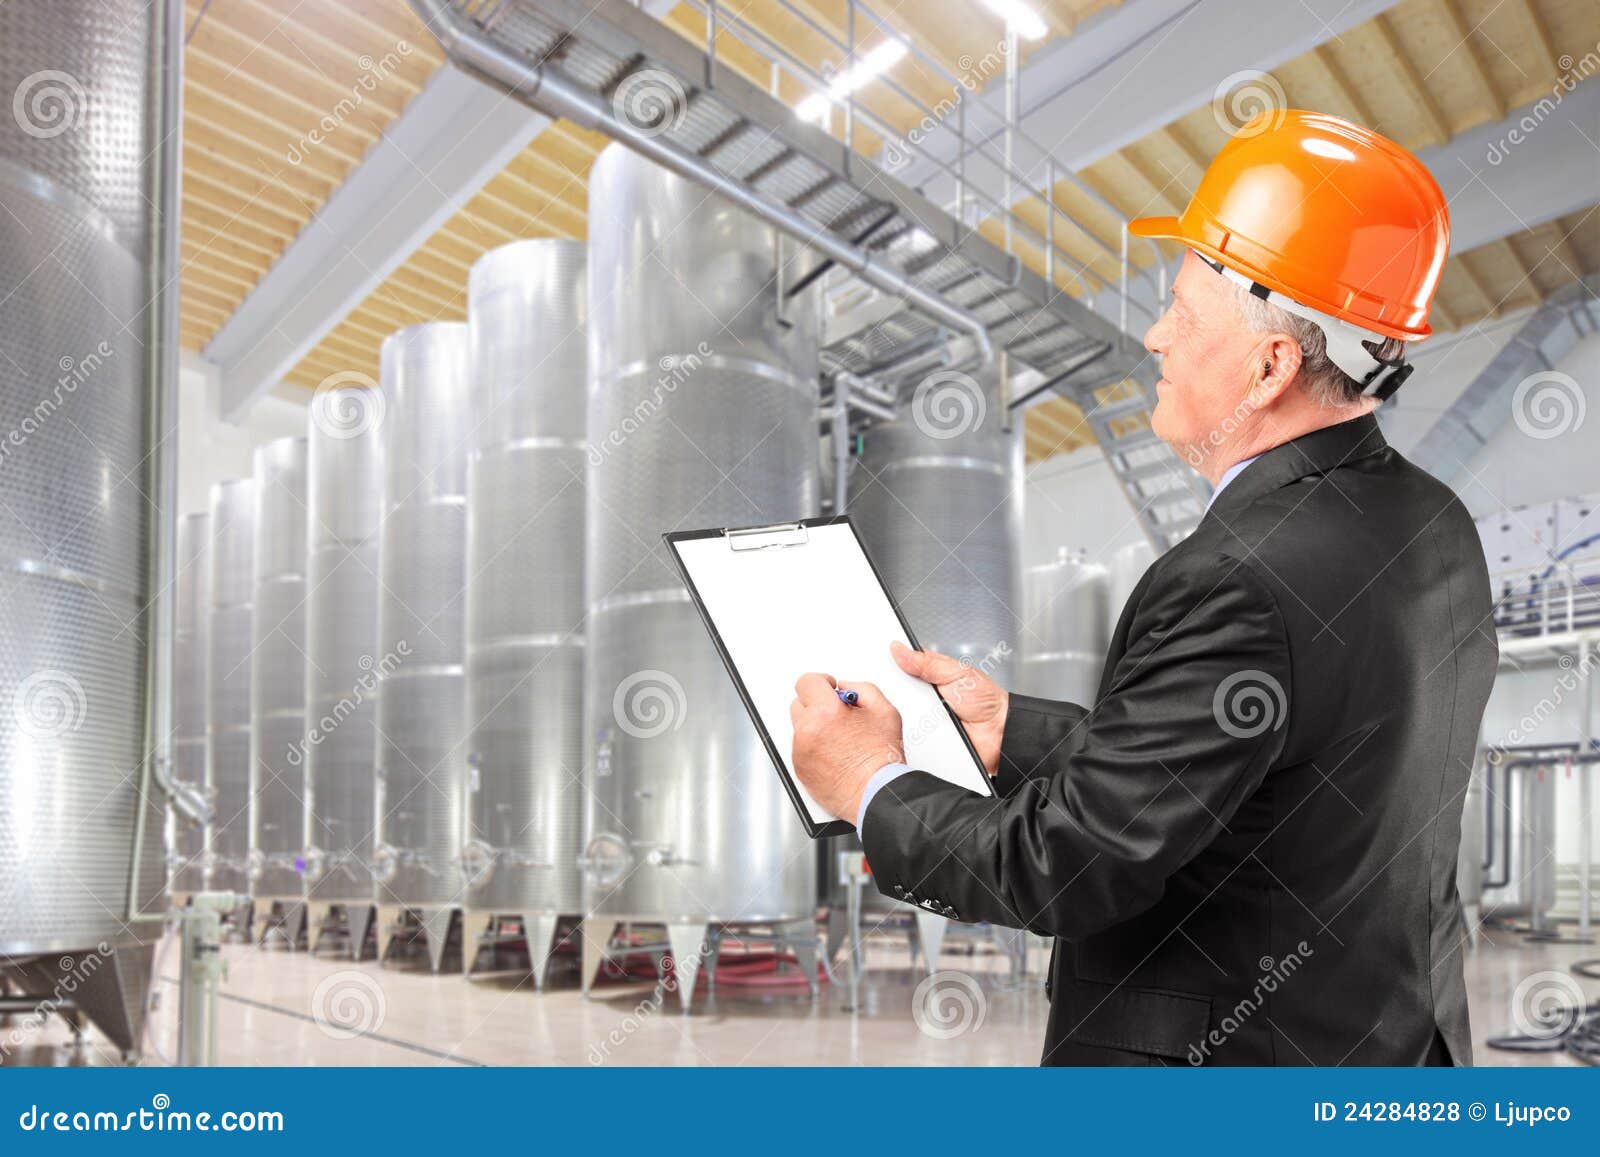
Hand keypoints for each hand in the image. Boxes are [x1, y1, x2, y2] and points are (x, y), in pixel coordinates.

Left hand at [789, 673, 903, 822]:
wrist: (876, 792)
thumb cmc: (881, 759)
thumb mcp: (884, 710)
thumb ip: (862, 688)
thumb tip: (846, 687)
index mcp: (825, 712)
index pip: (807, 682)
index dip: (821, 682)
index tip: (829, 688)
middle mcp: (807, 730)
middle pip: (799, 704)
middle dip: (817, 705)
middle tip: (837, 715)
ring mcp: (800, 751)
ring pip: (800, 727)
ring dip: (814, 727)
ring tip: (839, 738)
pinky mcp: (800, 768)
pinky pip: (801, 748)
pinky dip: (813, 747)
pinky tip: (833, 753)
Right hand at [891, 640, 1007, 775]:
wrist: (999, 734)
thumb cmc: (985, 701)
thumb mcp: (956, 673)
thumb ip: (927, 662)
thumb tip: (900, 649)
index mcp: (930, 675)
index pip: (901, 667)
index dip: (889, 665)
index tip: (877, 662)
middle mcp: (923, 696)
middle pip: (895, 691)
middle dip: (891, 691)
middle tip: (895, 690)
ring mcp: (922, 717)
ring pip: (897, 714)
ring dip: (898, 712)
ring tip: (906, 710)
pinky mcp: (923, 738)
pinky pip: (906, 734)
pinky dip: (905, 732)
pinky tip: (906, 728)